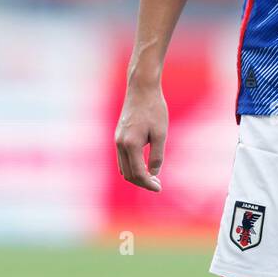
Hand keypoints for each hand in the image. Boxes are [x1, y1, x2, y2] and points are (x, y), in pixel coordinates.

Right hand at [114, 78, 167, 192]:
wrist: (141, 89)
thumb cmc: (154, 109)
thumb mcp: (160, 133)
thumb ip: (157, 155)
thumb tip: (153, 173)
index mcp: (130, 145)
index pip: (138, 173)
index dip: (148, 184)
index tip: (159, 188)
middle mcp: (120, 144)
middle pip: (128, 174)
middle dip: (142, 182)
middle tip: (157, 184)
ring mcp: (117, 140)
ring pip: (123, 167)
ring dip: (136, 175)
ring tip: (152, 177)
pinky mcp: (119, 135)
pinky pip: (122, 158)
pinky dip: (131, 166)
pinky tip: (144, 164)